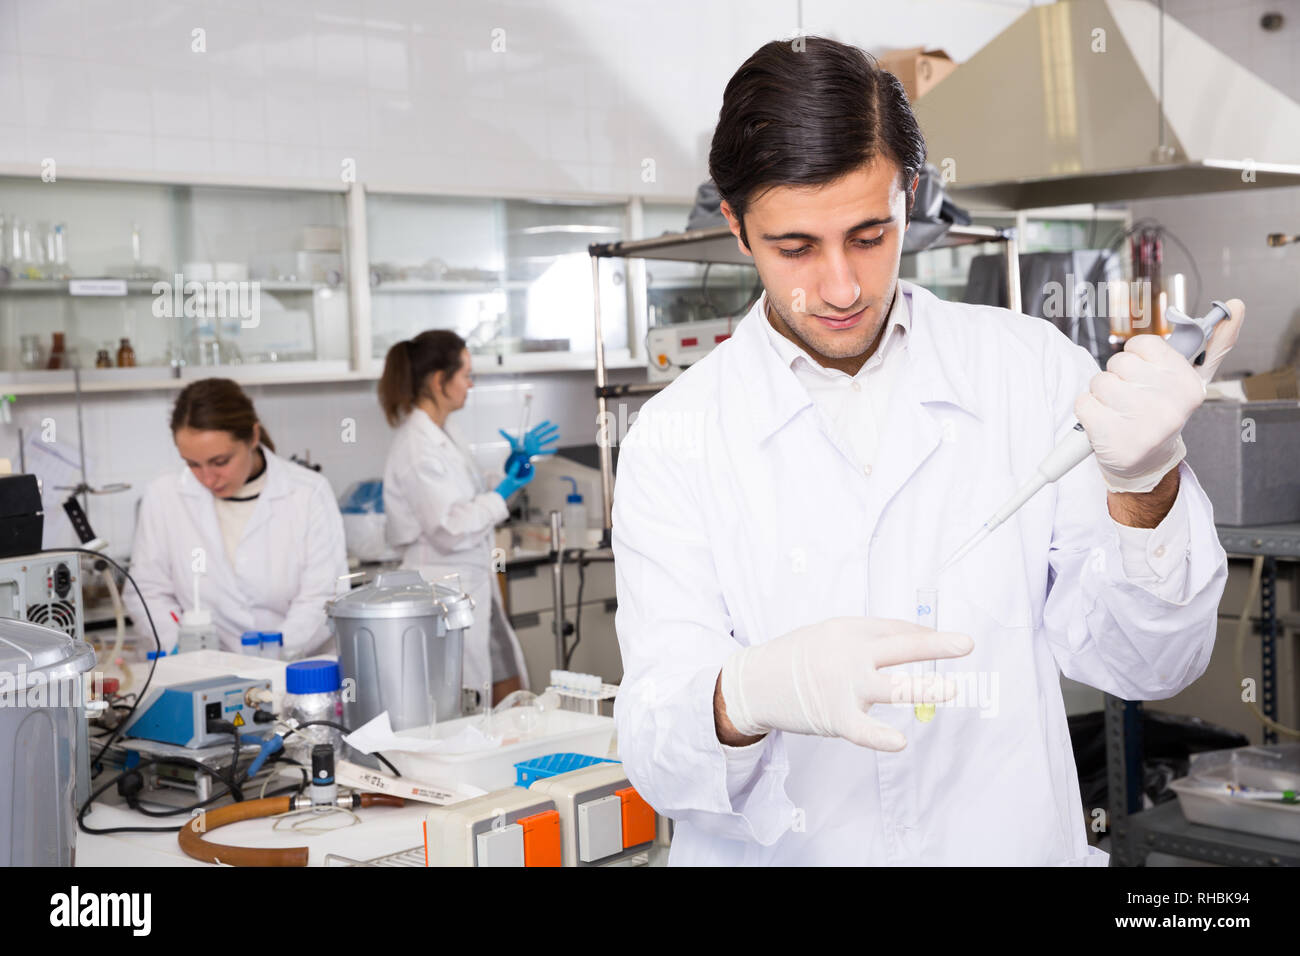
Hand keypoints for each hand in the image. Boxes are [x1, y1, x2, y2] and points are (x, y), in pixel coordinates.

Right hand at [494, 455, 533, 499]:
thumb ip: (514, 470)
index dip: (532, 471)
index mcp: (521, 483)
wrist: (499, 495)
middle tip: (524, 462)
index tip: (532, 465)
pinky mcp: (510, 482)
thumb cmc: (505, 488)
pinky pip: (515, 475)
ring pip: (520, 475)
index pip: (530, 477)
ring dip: (520, 469)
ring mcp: (514, 482)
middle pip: (525, 475)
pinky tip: (512, 467)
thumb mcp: (509, 478)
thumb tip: (517, 463)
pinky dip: (515, 470)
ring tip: (519, 463)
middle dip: (526, 468)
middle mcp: (519, 482)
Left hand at [499, 420, 558, 457]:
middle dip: (550, 430)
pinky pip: (544, 451)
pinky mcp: (536, 452)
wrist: (517, 455)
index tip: (548, 421)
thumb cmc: (515, 446)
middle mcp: (534, 439)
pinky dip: (549, 451)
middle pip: (544, 433)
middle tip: (556, 426)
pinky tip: (555, 449)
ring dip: (552, 438)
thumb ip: (506, 434)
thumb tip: (499, 429)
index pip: (538, 429)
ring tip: (558, 435)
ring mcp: (536, 445)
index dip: (543, 425)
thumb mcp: (511, 440)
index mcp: (530, 435)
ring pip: (545, 441)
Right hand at [719, 617, 973, 750]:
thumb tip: (909, 640)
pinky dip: (880, 737)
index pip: (896, 630)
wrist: (754, 681)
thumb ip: (863, 639)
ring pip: (890, 686)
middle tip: (966, 644)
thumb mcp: (827, 634)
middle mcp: (848, 653)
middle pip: (899, 647)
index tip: (945, 643)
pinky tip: (900, 742)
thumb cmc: (795, 657)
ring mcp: (842, 685)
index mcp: (848, 629)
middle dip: (936, 645)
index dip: (924, 636)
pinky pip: (862, 729)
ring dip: (923, 687)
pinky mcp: (833, 716)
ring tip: (952, 689)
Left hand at [1076, 299, 1244, 492]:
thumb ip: (1214, 344)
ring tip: (1117, 410)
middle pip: (1119, 362)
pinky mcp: (1110, 436)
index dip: (1136, 357)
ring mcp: (1140, 423)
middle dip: (1118, 376)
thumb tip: (1236, 305)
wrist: (1145, 462)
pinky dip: (1087, 410)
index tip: (1144, 373)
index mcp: (1188, 384)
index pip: (1143, 344)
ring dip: (1101, 394)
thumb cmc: (1163, 412)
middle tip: (1130, 397)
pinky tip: (1103, 422)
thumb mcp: (1192, 381)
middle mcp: (1169, 404)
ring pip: (1099, 381)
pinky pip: (1083, 402)